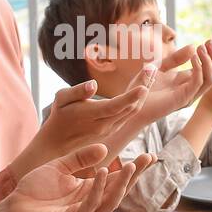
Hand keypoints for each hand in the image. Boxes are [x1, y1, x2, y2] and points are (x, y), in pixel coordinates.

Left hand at [0, 143, 156, 211]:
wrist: (12, 209)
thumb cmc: (33, 190)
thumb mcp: (59, 166)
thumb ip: (80, 158)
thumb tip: (105, 148)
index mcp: (89, 191)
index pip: (116, 179)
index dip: (132, 169)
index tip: (149, 154)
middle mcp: (90, 204)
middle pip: (119, 191)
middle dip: (134, 175)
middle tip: (148, 158)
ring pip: (110, 201)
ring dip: (121, 183)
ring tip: (130, 165)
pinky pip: (90, 205)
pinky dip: (98, 189)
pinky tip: (103, 172)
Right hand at [23, 78, 146, 165]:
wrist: (58, 143)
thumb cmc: (58, 116)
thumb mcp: (60, 100)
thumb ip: (77, 91)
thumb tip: (93, 84)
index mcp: (91, 115)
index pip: (114, 106)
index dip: (130, 97)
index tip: (143, 86)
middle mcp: (104, 125)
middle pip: (129, 107)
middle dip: (143, 87)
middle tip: (153, 68)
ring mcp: (111, 128)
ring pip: (133, 111)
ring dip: (144, 93)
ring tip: (152, 72)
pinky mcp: (114, 128)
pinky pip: (130, 114)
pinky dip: (138, 99)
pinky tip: (143, 85)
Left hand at [131, 40, 211, 122]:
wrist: (131, 102)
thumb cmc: (143, 86)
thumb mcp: (160, 66)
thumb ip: (176, 59)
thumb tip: (193, 46)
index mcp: (187, 81)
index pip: (209, 68)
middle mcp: (191, 89)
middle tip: (211, 41)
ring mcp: (189, 95)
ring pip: (210, 78)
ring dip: (209, 61)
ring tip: (202, 47)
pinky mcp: (183, 99)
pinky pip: (197, 83)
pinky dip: (198, 69)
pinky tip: (194, 56)